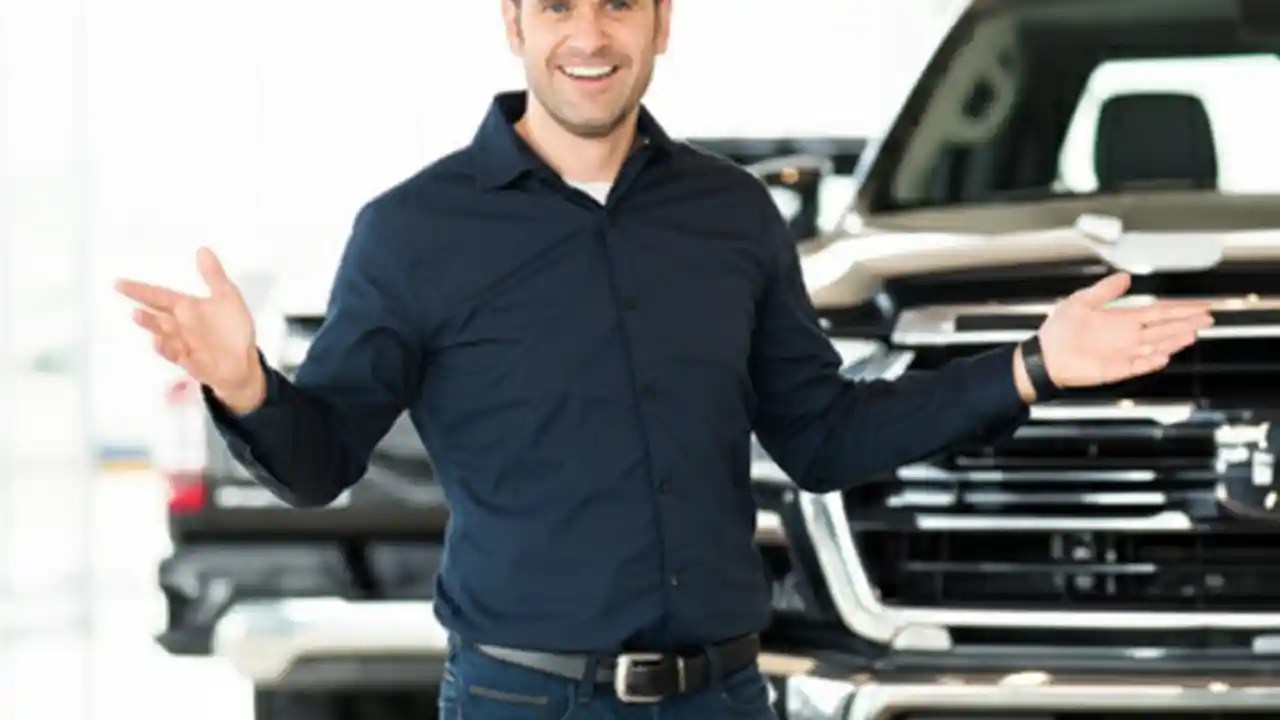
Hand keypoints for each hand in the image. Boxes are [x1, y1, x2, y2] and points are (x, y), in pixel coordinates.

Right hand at [115, 247, 264, 412]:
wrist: (243, 363)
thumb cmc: (233, 330)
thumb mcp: (227, 298)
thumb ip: (214, 276)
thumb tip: (203, 249)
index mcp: (187, 308)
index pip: (160, 296)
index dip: (141, 290)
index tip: (119, 283)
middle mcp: (181, 324)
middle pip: (157, 313)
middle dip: (141, 303)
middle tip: (121, 291)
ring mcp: (183, 343)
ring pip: (163, 332)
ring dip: (151, 324)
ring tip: (137, 313)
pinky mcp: (189, 361)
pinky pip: (174, 354)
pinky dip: (166, 348)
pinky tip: (158, 340)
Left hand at [1015, 272, 1213, 400]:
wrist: (1043, 354)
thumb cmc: (1058, 330)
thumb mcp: (1081, 301)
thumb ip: (1105, 291)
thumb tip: (1125, 277)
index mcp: (1123, 320)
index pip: (1159, 312)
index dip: (1180, 309)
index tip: (1201, 305)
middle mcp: (1128, 337)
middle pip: (1165, 328)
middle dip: (1186, 323)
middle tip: (1208, 318)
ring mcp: (1124, 353)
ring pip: (1156, 346)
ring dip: (1174, 340)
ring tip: (1192, 333)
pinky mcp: (1114, 369)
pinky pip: (1137, 365)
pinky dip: (1149, 361)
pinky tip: (1162, 356)